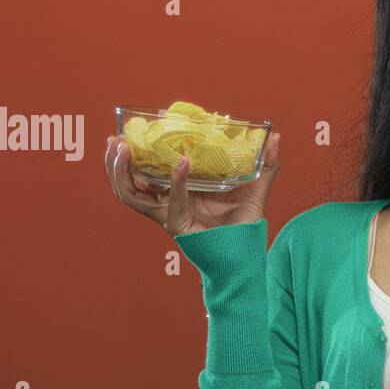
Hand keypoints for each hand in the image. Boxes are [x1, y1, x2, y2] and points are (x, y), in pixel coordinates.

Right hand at [103, 131, 281, 237]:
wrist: (247, 256)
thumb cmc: (244, 224)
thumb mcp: (254, 188)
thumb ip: (265, 163)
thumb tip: (275, 134)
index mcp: (175, 191)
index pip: (142, 171)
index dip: (129, 154)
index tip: (125, 133)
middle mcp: (167, 203)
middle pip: (127, 184)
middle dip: (114, 163)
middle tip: (115, 140)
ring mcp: (169, 215)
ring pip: (133, 196)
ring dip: (123, 172)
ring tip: (123, 149)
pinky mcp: (179, 227)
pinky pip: (172, 204)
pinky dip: (176, 183)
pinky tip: (182, 164)